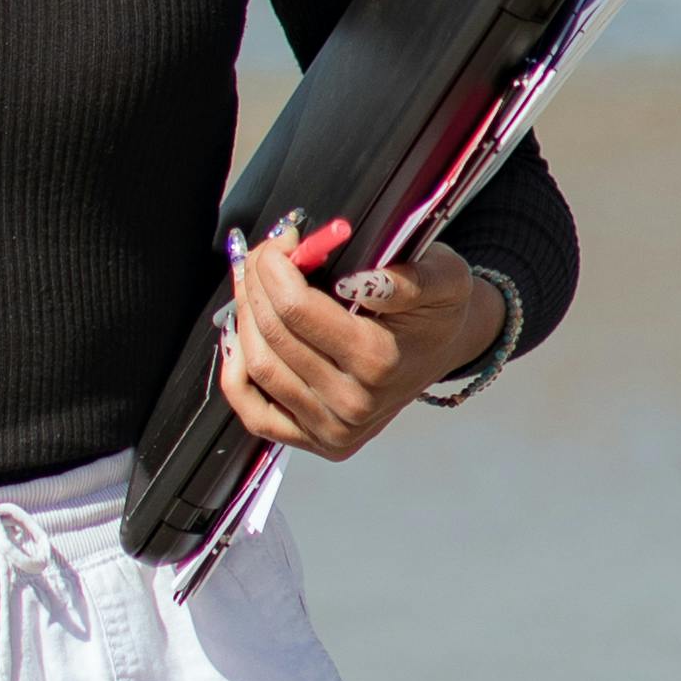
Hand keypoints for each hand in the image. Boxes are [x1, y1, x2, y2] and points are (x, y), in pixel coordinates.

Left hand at [217, 221, 504, 463]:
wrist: (444, 350)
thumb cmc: (436, 309)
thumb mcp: (443, 278)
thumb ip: (408, 278)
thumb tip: (360, 282)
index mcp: (380, 360)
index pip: (297, 309)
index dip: (274, 267)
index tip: (280, 240)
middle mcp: (354, 403)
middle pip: (273, 335)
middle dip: (256, 285)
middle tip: (261, 256)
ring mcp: (333, 428)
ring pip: (258, 369)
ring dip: (244, 319)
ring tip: (253, 287)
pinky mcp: (316, 441)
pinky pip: (254, 411)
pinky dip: (236, 372)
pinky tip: (243, 336)